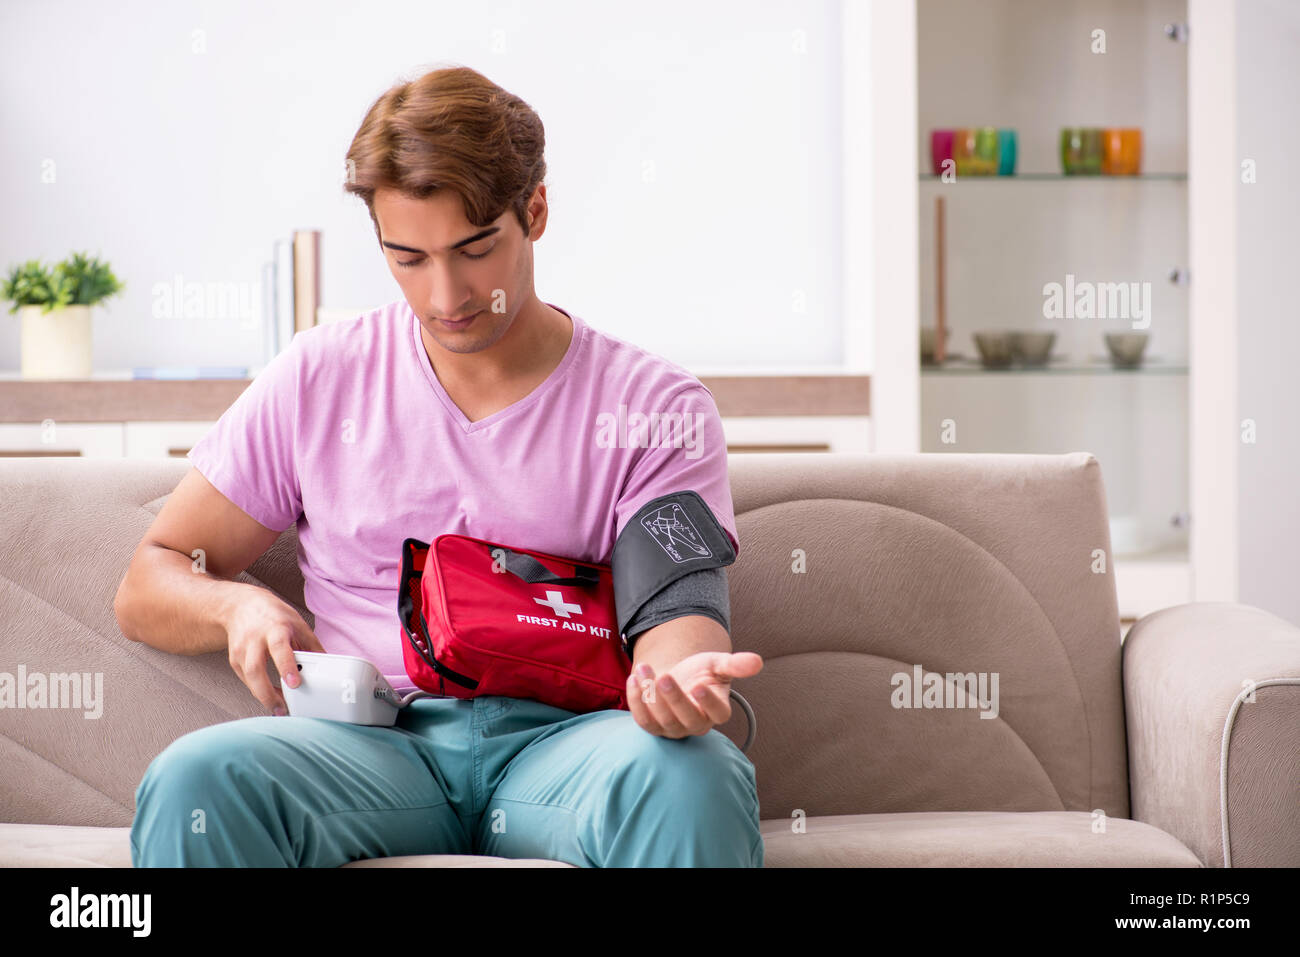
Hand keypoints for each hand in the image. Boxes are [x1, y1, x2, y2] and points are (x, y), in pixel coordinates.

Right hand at [225, 588, 324, 714]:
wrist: (240, 606)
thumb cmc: (273, 616)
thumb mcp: (298, 624)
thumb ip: (311, 647)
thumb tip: (328, 668)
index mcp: (274, 628)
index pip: (279, 648)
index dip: (286, 666)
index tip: (295, 684)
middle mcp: (254, 640)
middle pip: (255, 669)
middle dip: (267, 692)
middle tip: (283, 708)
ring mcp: (241, 651)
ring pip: (248, 678)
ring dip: (264, 696)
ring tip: (280, 709)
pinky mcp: (234, 661)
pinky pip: (246, 681)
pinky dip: (259, 691)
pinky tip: (271, 698)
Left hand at [626, 651, 762, 738]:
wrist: (679, 677)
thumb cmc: (702, 672)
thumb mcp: (718, 664)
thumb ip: (736, 664)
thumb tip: (758, 661)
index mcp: (718, 711)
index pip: (718, 713)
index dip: (709, 702)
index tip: (699, 685)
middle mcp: (697, 725)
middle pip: (686, 719)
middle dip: (674, 698)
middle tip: (664, 677)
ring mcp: (674, 729)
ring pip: (662, 720)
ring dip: (650, 695)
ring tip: (643, 669)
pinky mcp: (654, 727)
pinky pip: (643, 721)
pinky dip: (635, 702)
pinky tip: (633, 679)